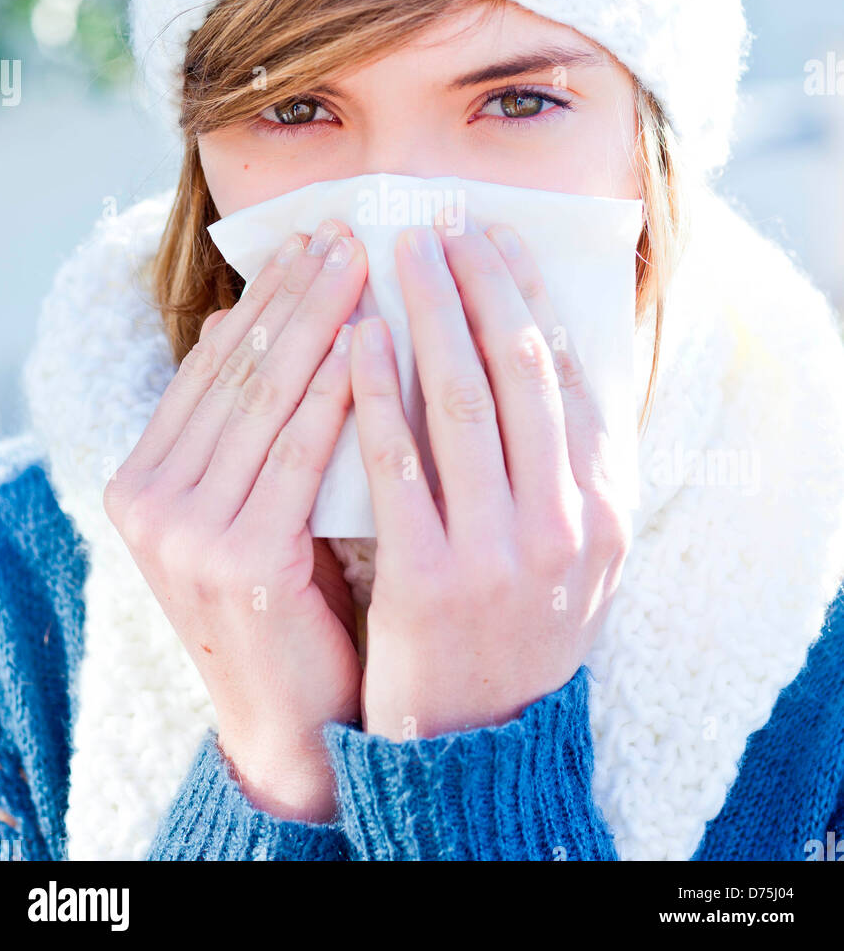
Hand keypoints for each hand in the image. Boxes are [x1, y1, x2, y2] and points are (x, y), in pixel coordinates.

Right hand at [103, 218, 367, 820]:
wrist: (296, 717)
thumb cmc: (290, 595)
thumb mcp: (249, 498)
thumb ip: (242, 421)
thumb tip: (231, 323)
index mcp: (144, 479)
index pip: (212, 364)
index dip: (263, 296)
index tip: (311, 238)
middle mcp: (149, 502)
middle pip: (238, 370)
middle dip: (296, 294)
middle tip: (346, 230)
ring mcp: (187, 535)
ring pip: (267, 401)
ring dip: (319, 323)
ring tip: (365, 264)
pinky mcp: (243, 561)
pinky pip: (299, 456)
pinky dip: (336, 394)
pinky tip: (371, 345)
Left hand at [349, 212, 630, 740]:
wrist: (476, 738)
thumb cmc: (515, 624)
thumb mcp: (572, 550)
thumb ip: (568, 462)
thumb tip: (545, 346)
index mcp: (605, 508)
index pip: (573, 374)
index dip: (532, 296)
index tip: (499, 239)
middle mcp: (566, 524)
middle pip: (520, 370)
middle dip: (480, 283)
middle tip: (444, 222)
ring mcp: (500, 553)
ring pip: (463, 400)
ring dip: (431, 314)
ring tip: (400, 255)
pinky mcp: (429, 579)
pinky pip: (398, 462)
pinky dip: (376, 390)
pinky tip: (354, 339)